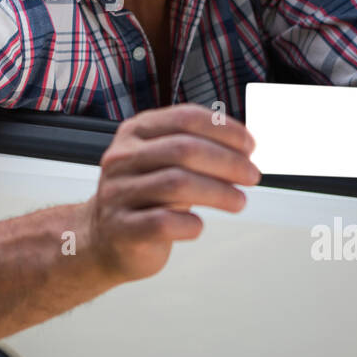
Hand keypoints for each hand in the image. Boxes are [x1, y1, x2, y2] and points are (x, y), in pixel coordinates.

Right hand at [77, 104, 258, 284]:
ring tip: (238, 201)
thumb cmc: (144, 197)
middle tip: (252, 175)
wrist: (104, 239)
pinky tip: (198, 226)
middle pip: (184, 149)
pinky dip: (191, 225)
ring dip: (219, 193)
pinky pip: (164, 223)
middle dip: (228, 162)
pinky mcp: (122, 228)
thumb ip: (196, 149)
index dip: (224, 130)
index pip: (185, 117)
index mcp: (136, 132)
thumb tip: (245, 148)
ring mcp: (119, 193)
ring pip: (177, 184)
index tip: (249, 145)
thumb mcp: (162, 162)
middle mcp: (123, 158)